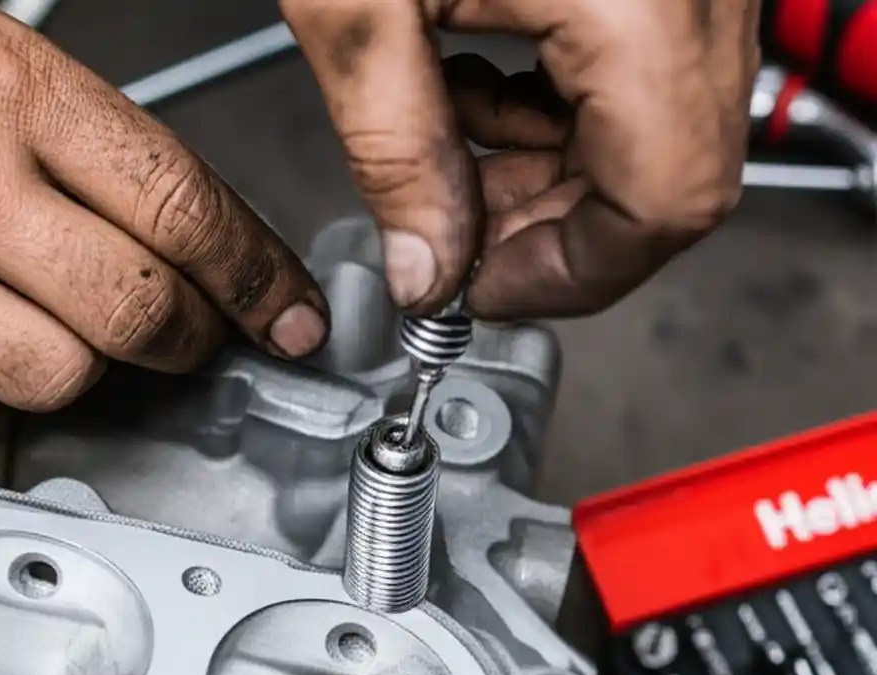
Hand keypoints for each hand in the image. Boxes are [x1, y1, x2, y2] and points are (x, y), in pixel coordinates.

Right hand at [0, 0, 328, 417]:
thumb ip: (62, 123)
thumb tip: (155, 204)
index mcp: (2, 90)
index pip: (181, 205)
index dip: (255, 272)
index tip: (285, 307)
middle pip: (137, 308)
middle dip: (193, 336)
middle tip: (203, 336)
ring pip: (55, 375)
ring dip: (86, 367)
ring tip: (76, 335)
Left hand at [282, 0, 757, 316]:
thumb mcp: (356, 0)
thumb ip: (392, 145)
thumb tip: (424, 270)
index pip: (664, 201)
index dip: (568, 275)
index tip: (479, 293)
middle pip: (671, 173)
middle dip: (548, 224)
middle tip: (451, 231)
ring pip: (663, 125)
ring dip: (548, 164)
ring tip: (446, 142)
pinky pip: (650, 67)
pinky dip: (562, 104)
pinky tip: (476, 84)